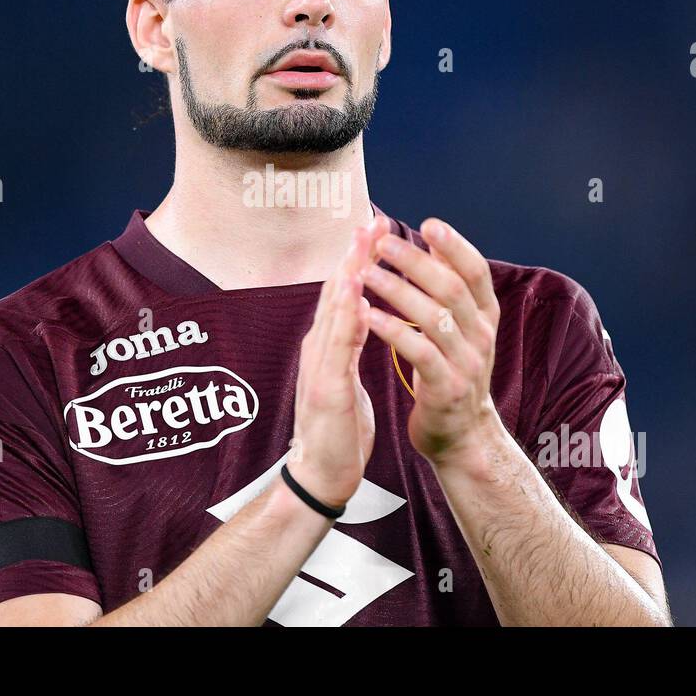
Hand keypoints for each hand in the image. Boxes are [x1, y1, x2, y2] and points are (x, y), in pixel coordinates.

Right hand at [287, 215, 390, 509]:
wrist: (321, 476)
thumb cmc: (336, 431)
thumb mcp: (343, 380)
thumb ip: (346, 347)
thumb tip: (358, 317)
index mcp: (327, 347)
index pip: (345, 295)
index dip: (359, 260)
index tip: (376, 229)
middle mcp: (318, 349)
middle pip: (337, 293)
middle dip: (354, 254)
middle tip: (371, 218)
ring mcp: (318, 367)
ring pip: (334, 313)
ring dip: (349, 275)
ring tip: (363, 243)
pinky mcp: (326, 389)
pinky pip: (337, 348)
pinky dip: (346, 319)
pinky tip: (358, 296)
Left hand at [359, 218, 502, 465]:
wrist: (462, 435)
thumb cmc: (452, 371)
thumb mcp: (459, 328)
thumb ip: (450, 289)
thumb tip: (436, 243)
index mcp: (486, 316)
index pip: (476, 271)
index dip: (455, 246)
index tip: (428, 224)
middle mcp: (482, 335)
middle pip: (451, 288)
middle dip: (416, 262)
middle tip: (382, 243)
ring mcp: (467, 363)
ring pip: (435, 317)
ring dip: (398, 291)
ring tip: (365, 273)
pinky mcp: (447, 388)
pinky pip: (420, 352)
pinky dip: (393, 330)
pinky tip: (367, 315)